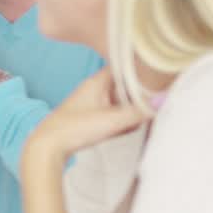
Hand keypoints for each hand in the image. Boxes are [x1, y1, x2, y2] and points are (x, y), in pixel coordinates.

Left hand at [26, 68, 150, 165]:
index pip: (125, 65)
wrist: (48, 147)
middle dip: (139, 95)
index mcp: (98, 81)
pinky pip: (113, 115)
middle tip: (152, 104)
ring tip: (136, 119)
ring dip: (130, 110)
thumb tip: (164, 101)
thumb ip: (140, 111)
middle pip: (125, 85)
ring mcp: (92, 103)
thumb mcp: (113, 120)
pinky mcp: (90, 118)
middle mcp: (95, 89)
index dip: (142, 69)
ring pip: (120, 102)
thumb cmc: (75, 128)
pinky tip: (124, 129)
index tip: (160, 75)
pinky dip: (121, 121)